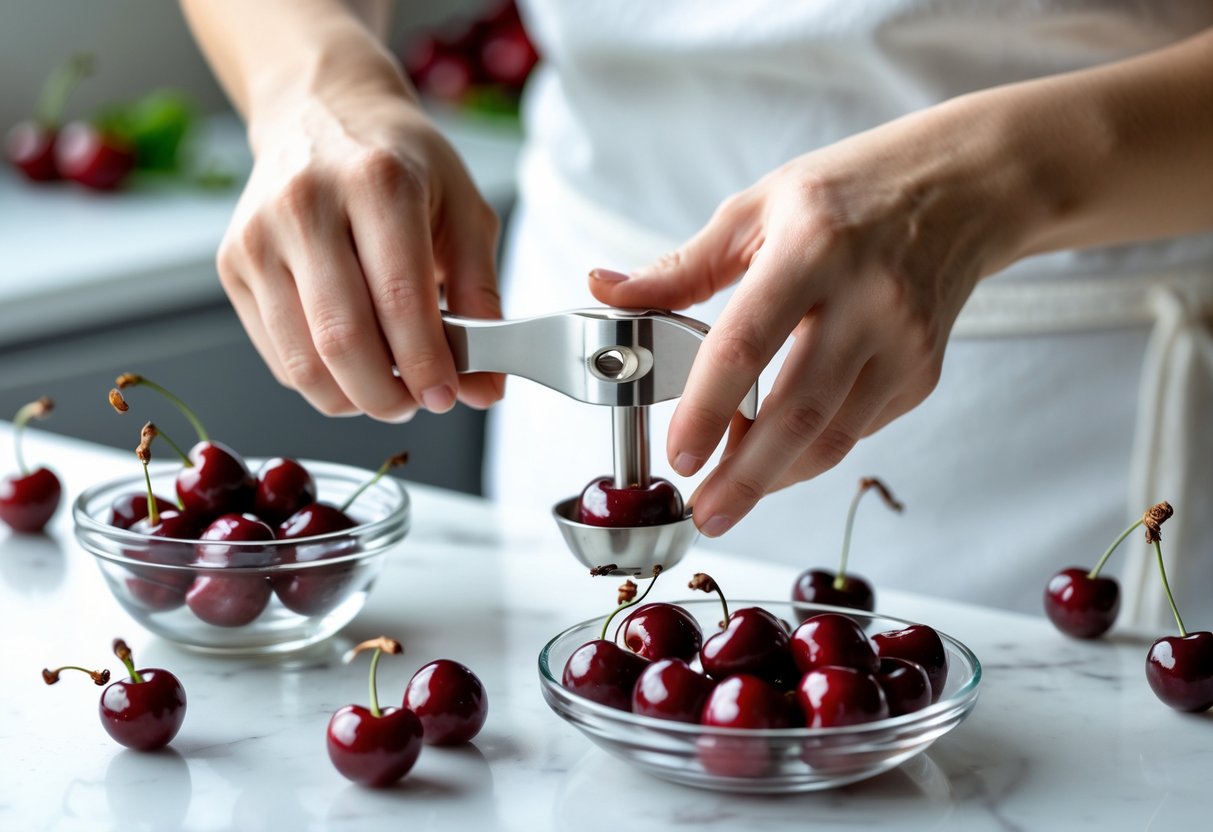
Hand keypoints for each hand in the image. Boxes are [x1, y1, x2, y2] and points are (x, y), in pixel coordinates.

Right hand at [218, 87, 502, 421]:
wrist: (322, 112)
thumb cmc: (400, 163)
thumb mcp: (464, 211)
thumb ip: (481, 298)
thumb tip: (485, 385)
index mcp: (376, 181)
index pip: (399, 299)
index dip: (425, 364)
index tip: (446, 395)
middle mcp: (306, 203)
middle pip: (343, 339)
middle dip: (388, 395)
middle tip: (417, 402)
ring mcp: (258, 235)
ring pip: (303, 361)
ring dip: (353, 398)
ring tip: (388, 390)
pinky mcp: (232, 264)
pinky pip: (279, 356)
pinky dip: (321, 381)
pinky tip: (350, 363)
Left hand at [589, 98, 1031, 535]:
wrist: (962, 188)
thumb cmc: (849, 193)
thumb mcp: (758, 210)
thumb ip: (682, 267)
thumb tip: (606, 291)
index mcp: (811, 248)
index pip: (747, 342)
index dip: (706, 407)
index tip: (679, 454)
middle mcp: (867, 298)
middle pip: (799, 411)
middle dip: (745, 477)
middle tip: (704, 513)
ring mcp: (904, 341)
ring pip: (834, 436)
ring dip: (776, 478)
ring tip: (730, 497)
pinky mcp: (924, 372)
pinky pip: (858, 429)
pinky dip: (812, 450)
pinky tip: (778, 451)